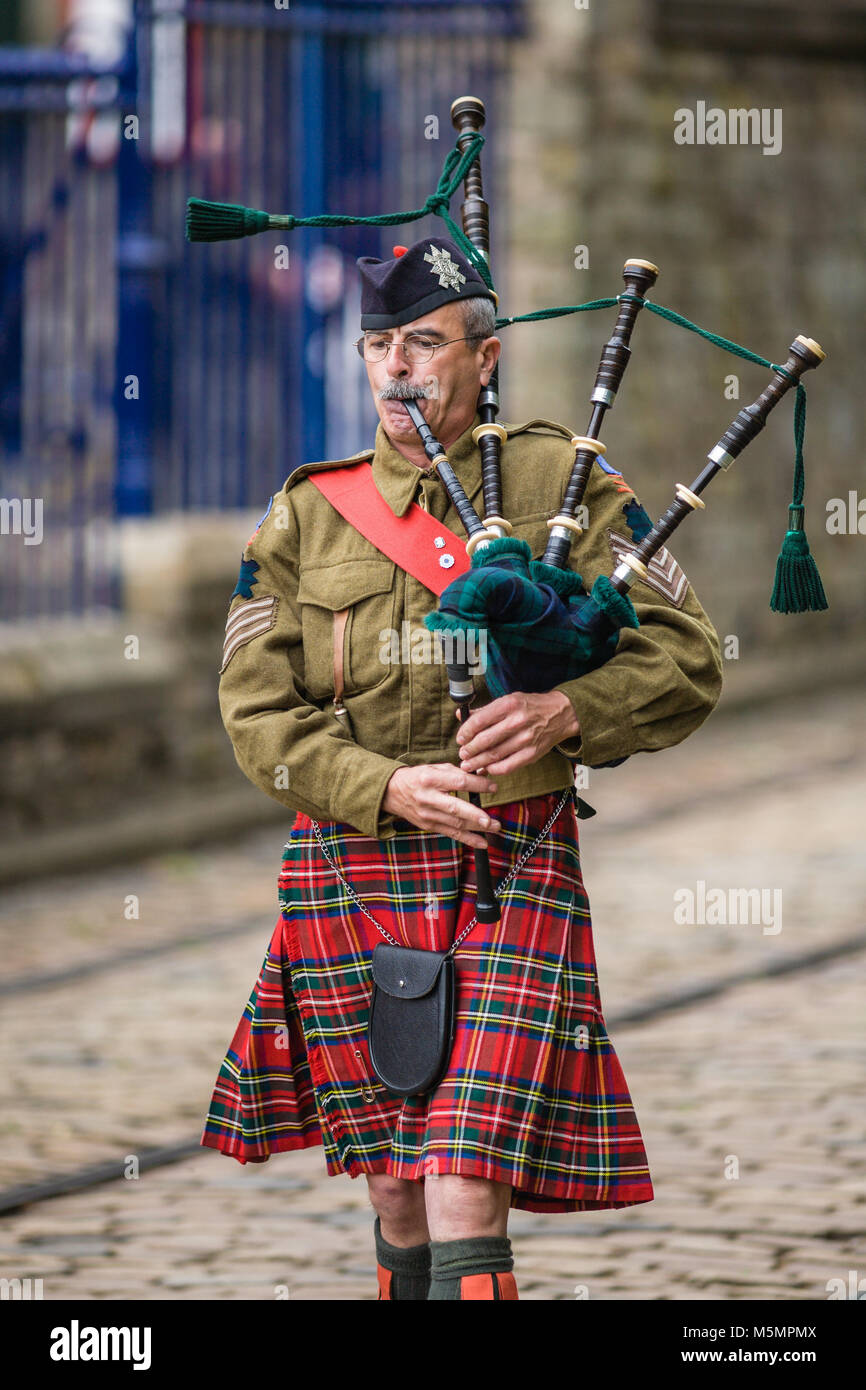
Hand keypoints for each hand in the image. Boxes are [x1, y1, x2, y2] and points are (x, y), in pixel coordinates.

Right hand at [382, 764, 501, 849]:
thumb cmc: (418, 777)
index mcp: (430, 779)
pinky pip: (451, 833)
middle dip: (475, 815)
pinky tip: (482, 842)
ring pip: (455, 823)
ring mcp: (428, 814)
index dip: (478, 785)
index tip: (493, 787)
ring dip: (477, 828)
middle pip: (455, 808)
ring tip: (495, 827)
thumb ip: (457, 772)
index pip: (458, 782)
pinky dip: (468, 839)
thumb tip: (482, 775)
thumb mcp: (434, 768)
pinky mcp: (428, 826)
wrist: (392, 792)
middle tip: (491, 821)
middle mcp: (428, 798)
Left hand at [455, 691, 579, 775]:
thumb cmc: (530, 707)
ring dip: (478, 762)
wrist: (560, 714)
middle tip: (462, 754)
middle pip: (485, 740)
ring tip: (468, 765)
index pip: (480, 721)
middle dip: (469, 750)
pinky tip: (486, 768)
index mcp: (509, 705)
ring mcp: (526, 739)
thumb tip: (461, 716)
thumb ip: (484, 710)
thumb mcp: (508, 700)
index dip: (466, 732)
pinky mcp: (532, 753)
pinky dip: (494, 770)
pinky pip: (508, 766)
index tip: (460, 739)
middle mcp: (517, 721)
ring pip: (494, 755)